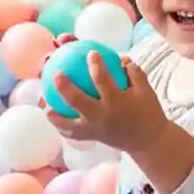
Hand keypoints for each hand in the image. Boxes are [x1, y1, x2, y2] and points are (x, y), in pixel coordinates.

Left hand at [45, 52, 167, 152]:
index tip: (91, 52)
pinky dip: (62, 127)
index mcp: (117, 101)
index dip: (96, 64)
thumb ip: (134, 73)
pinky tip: (54, 118)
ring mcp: (95, 129)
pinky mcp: (92, 138)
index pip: (103, 79)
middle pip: (77, 101)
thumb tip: (121, 59)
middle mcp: (102, 116)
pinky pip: (72, 134)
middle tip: (56, 73)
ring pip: (69, 124)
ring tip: (45, 105)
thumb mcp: (146, 90)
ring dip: (55, 115)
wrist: (148, 141)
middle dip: (64, 87)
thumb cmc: (147, 112)